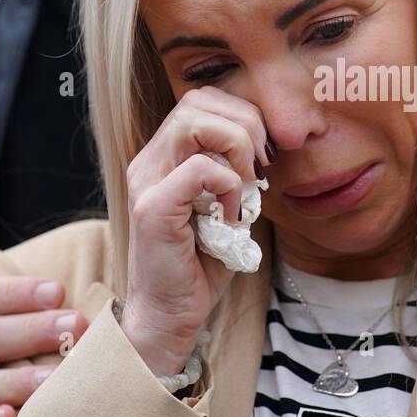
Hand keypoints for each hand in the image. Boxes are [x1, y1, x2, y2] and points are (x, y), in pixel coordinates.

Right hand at [120, 86, 272, 376]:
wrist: (170, 317)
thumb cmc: (200, 266)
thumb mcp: (226, 208)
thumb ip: (236, 174)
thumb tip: (269, 151)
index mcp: (164, 157)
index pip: (201, 100)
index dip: (241, 115)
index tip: (264, 156)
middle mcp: (149, 162)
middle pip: (197, 99)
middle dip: (245, 124)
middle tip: (261, 166)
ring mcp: (146, 182)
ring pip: (194, 121)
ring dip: (236, 148)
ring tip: (246, 185)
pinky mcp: (153, 208)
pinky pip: (201, 168)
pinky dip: (228, 186)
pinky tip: (232, 217)